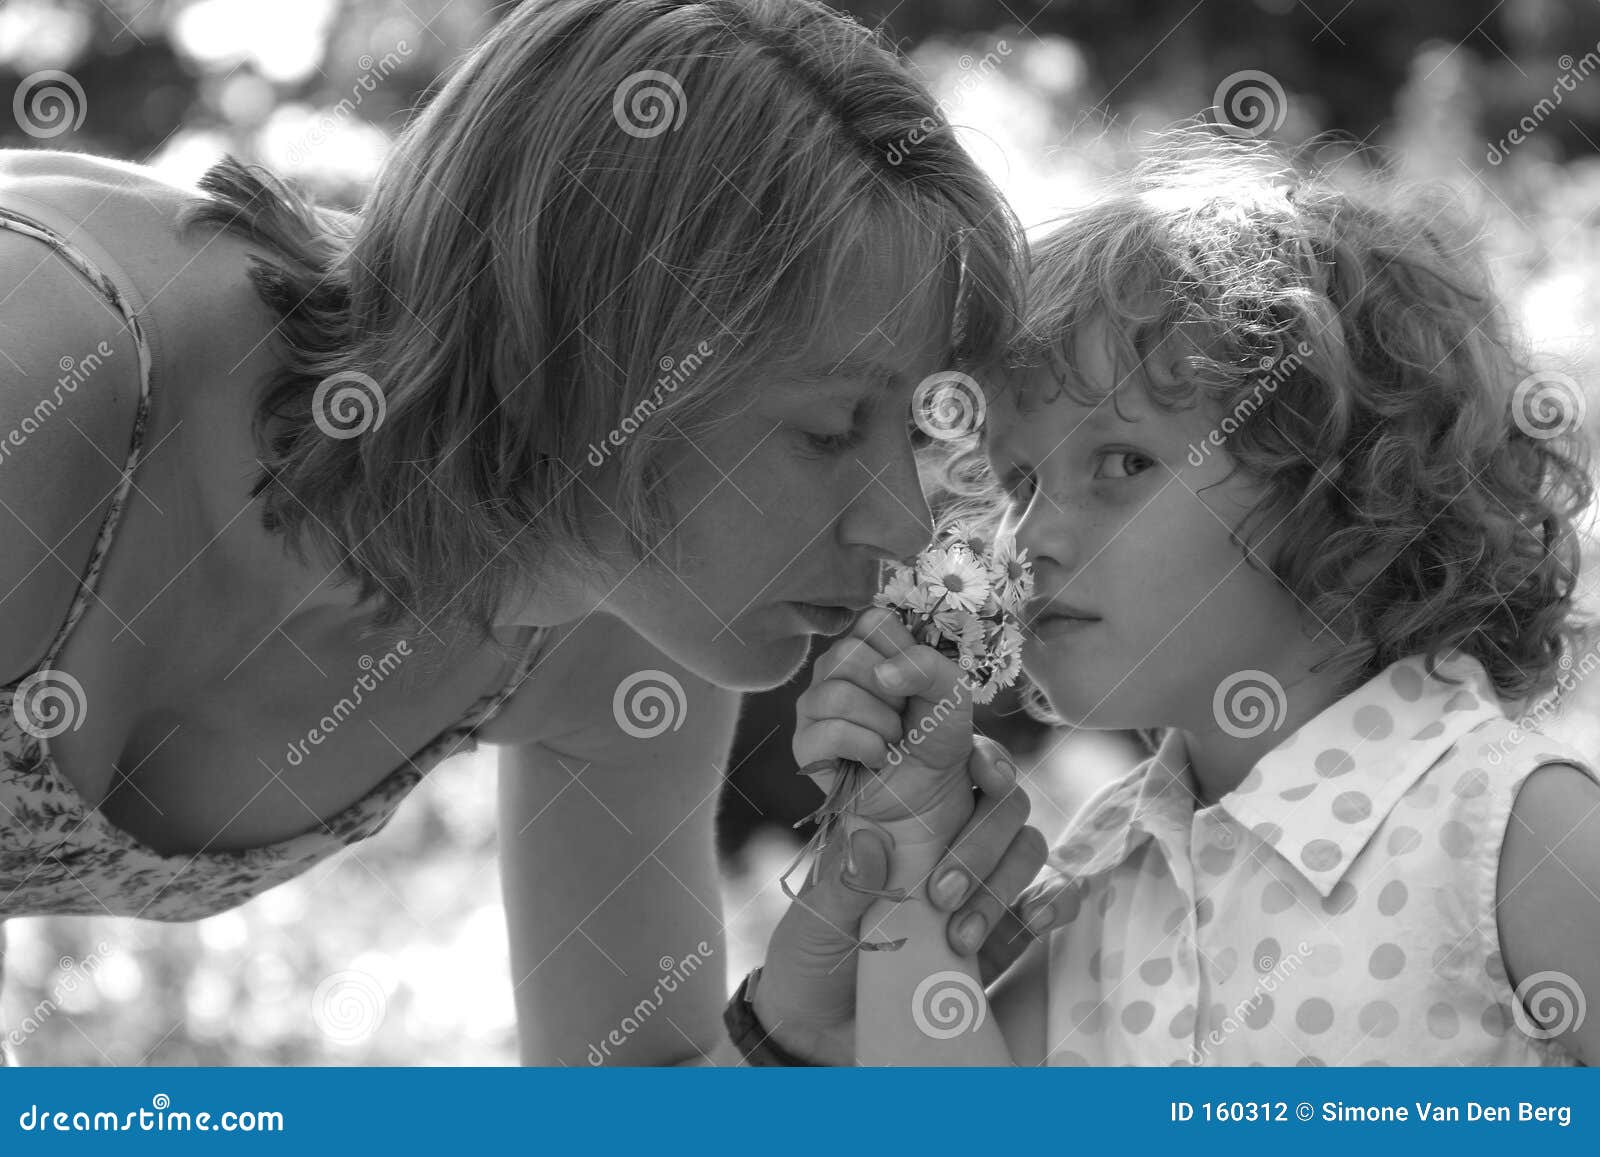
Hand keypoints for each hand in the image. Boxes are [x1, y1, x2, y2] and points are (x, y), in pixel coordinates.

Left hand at [752, 736, 1048, 1061]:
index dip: (982, 755)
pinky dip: (1051, 905)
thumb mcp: (816, 914)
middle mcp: (948, 836)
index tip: (983, 773)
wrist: (823, 1032)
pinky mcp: (1004, 931)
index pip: (956, 762)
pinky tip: (1034, 919)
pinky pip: (1047, 903)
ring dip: (1003, 883)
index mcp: (901, 814)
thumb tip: (872, 845)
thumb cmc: (814, 952)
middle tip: (939, 895)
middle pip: (1002, 803)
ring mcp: (980, 881)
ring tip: (959, 938)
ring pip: (1026, 847)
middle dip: (982, 841)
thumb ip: (843, 883)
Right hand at [792, 608, 975, 847]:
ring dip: (881, 723)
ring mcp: (813, 705)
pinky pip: (830, 732)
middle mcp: (832, 669)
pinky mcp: (806, 745)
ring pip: (836, 694)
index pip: (873, 622)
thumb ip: (927, 665)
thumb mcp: (951, 690)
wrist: (932, 788)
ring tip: (892, 739)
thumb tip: (882, 673)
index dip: (903, 653)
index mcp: (865, 645)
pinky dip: (867, 746)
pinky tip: (877, 757)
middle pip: (847, 655)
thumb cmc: (937, 731)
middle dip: (891, 693)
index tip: (915, 682)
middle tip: (903, 715)